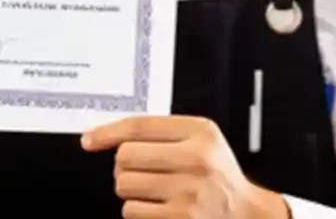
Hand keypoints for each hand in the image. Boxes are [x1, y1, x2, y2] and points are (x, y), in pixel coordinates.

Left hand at [82, 116, 289, 218]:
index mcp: (200, 132)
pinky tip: (157, 208)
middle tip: (141, 171)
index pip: (140, 126)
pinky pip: (132, 211)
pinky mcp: (180, 217)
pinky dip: (138, 211)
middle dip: (124, 166)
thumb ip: (164, 133)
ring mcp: (188, 190)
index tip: (90, 140)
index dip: (107, 132)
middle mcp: (196, 159)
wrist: (246, 214)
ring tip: (152, 190)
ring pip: (124, 184)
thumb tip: (107, 136)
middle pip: (125, 156)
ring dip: (130, 190)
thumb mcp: (203, 141)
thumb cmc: (218, 176)